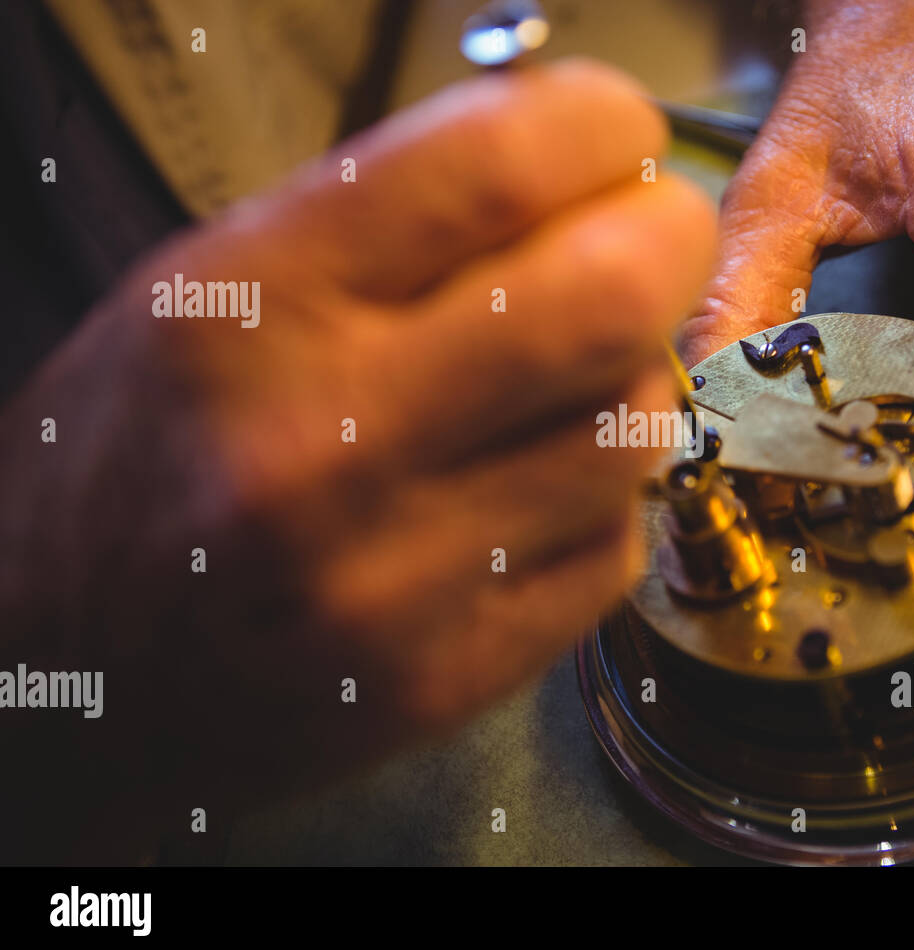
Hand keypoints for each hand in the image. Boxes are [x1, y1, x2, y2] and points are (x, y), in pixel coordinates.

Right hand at [0, 58, 714, 860]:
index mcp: (247, 311)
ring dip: (627, 384)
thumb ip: (387, 219)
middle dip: (665, 244)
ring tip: (565, 388)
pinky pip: (611, 548)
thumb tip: (575, 158)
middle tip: (650, 244)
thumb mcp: (212, 293)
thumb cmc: (139, 464)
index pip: (497, 164)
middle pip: (610, 297)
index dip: (601, 126)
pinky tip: (525, 499)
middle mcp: (318, 448)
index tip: (617, 135)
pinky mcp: (447, 676)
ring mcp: (391, 581)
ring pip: (633, 429)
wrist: (63, 674)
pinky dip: (594, 504)